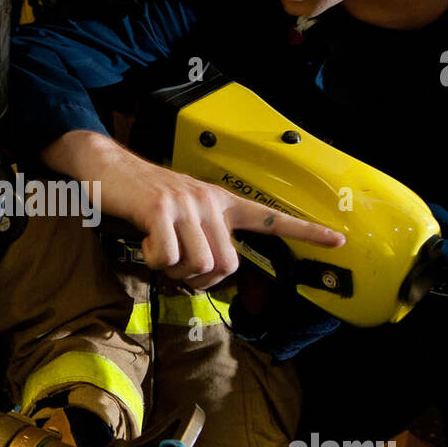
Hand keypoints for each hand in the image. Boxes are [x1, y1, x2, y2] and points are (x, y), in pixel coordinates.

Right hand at [41, 130, 344, 288]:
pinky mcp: (160, 211)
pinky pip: (167, 259)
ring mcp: (186, 205)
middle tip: (177, 267)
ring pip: (199, 266)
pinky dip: (152, 261)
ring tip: (158, 250)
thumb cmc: (144, 199)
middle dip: (201, 278)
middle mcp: (210, 202)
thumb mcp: (182, 215)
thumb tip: (207, 275)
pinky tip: (144, 242)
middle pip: (226, 266)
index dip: (306, 232)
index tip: (339, 241)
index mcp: (221, 202)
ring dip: (175, 272)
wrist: (108, 168)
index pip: (271, 218)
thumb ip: (202, 240)